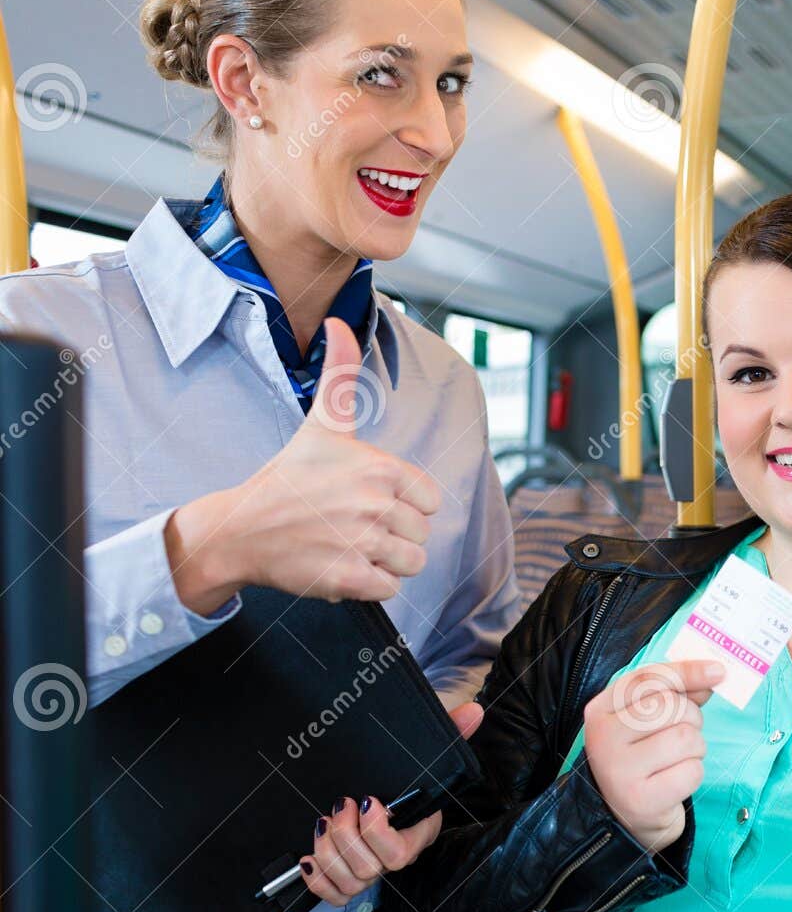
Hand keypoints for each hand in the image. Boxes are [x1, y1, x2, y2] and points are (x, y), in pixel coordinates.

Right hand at [164, 319, 442, 614]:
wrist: (241, 528)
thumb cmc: (288, 478)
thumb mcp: (322, 424)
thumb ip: (341, 375)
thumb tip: (339, 322)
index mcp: (380, 468)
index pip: (429, 500)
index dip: (404, 505)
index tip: (368, 499)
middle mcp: (375, 504)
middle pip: (421, 535)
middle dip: (392, 535)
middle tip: (351, 524)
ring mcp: (363, 543)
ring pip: (411, 563)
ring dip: (384, 562)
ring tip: (348, 544)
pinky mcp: (349, 578)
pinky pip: (390, 589)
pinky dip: (369, 584)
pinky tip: (341, 565)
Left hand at [296, 701, 479, 905]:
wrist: (385, 788)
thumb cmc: (408, 773)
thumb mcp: (427, 752)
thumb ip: (450, 733)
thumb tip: (473, 711)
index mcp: (416, 832)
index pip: (399, 854)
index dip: (376, 833)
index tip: (367, 799)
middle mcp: (394, 856)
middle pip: (369, 870)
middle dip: (345, 836)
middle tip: (340, 804)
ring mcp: (371, 870)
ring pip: (349, 883)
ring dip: (328, 853)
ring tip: (322, 823)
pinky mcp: (347, 878)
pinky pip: (333, 896)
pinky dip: (317, 880)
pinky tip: (308, 856)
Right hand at [583, 661, 723, 853]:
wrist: (628, 814)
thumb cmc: (645, 756)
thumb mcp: (649, 718)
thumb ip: (677, 692)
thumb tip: (714, 675)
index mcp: (601, 709)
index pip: (648, 679)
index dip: (688, 671)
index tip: (719, 671)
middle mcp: (602, 737)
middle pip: (672, 707)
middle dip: (692, 719)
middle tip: (684, 735)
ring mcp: (618, 770)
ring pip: (686, 738)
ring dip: (695, 748)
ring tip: (678, 759)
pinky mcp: (640, 800)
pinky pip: (692, 771)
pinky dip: (694, 774)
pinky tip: (675, 781)